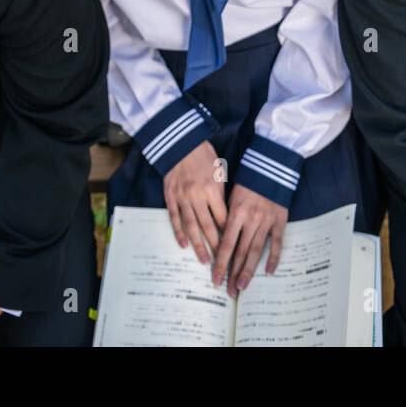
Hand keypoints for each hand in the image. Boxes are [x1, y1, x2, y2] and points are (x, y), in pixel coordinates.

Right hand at [162, 141, 227, 263]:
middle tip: (221, 263)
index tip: (234, 247)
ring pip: (191, 226)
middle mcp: (197, 195)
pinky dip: (179, 232)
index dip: (228, 234)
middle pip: (208, 226)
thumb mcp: (219, 172)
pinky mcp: (170, 196)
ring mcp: (182, 197)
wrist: (180, 142)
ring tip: (204, 260)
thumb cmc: (204, 156)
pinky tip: (183, 245)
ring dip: (198, 244)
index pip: (223, 217)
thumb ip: (221, 195)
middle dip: (215, 245)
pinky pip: (175, 217)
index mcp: (212, 189)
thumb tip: (226, 216)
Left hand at [213, 184, 288, 296]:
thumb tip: (221, 241)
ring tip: (243, 286)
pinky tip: (269, 271)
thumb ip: (227, 218)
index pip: (226, 244)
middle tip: (229, 291)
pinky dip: (274, 257)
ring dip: (249, 270)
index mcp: (236, 213)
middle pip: (240, 252)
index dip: (220, 263)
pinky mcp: (280, 220)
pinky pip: (277, 242)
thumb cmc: (247, 182)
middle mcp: (250, 219)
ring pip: (256, 250)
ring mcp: (266, 221)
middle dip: (233, 273)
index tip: (215, 279)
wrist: (270, 167)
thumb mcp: (231, 197)